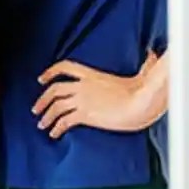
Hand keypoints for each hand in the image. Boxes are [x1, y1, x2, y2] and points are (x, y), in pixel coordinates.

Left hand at [33, 52, 164, 138]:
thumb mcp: (141, 74)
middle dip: (42, 99)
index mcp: (92, 74)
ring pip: (55, 106)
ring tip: (42, 124)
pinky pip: (64, 121)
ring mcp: (83, 100)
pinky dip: (56, 127)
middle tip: (36, 109)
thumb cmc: (146, 91)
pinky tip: (54, 134)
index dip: (50, 72)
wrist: (143, 103)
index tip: (41, 79)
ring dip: (46, 115)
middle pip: (54, 89)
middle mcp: (83, 85)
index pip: (65, 67)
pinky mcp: (86, 114)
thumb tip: (152, 54)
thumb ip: (144, 64)